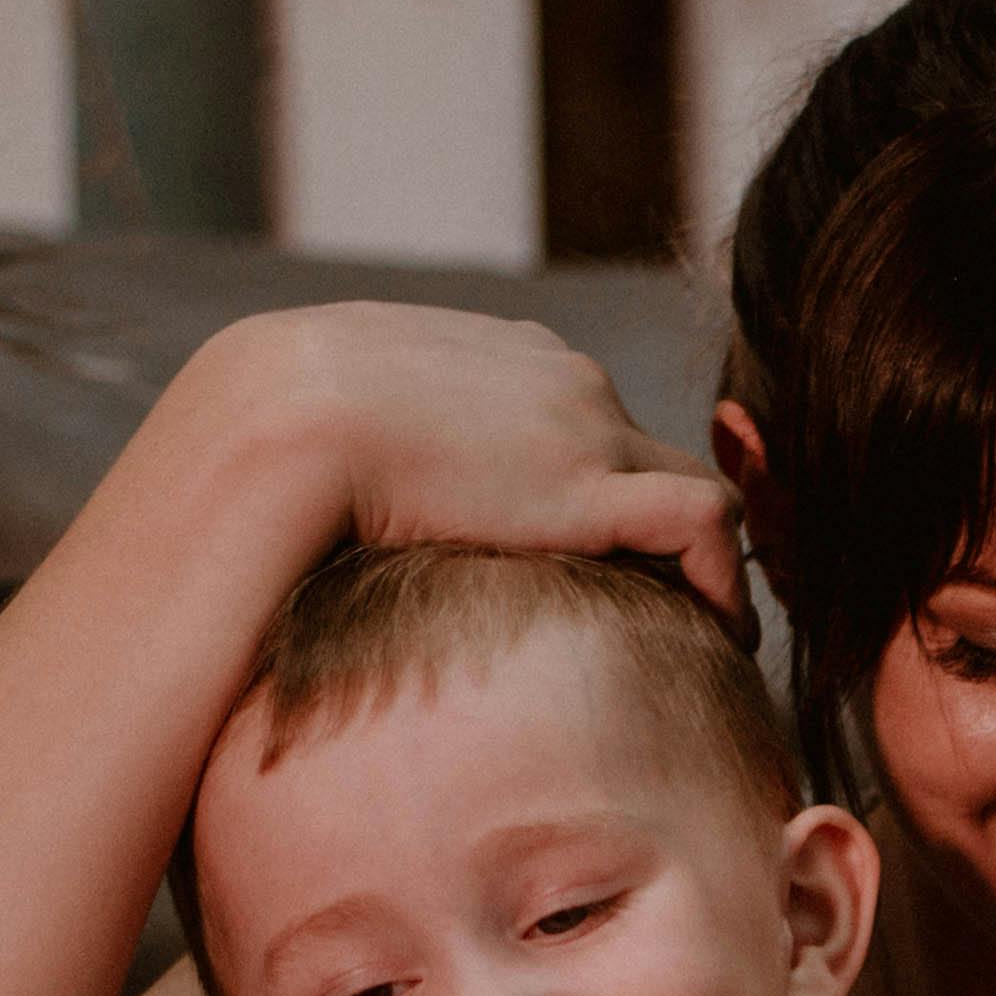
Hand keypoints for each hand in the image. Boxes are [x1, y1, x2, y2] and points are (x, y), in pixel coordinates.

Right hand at [184, 305, 746, 625]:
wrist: (277, 421)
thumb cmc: (270, 437)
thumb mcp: (326, 423)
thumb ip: (368, 455)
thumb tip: (344, 513)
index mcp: (500, 357)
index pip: (584, 418)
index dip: (600, 492)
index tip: (598, 560)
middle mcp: (559, 377)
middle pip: (646, 453)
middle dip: (662, 527)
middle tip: (673, 605)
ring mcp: (584, 425)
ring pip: (692, 485)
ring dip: (706, 562)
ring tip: (709, 633)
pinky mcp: (592, 483)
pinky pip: (704, 523)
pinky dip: (725, 579)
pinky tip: (722, 637)